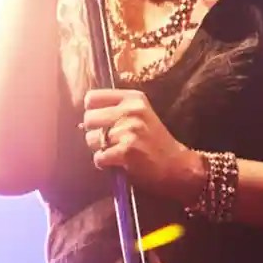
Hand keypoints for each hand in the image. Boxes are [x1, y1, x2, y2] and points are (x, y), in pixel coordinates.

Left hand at [81, 88, 203, 203]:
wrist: (177, 165)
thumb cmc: (154, 140)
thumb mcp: (140, 114)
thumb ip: (116, 109)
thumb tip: (85, 115)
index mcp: (133, 98)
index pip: (92, 97)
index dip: (91, 111)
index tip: (100, 121)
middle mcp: (131, 110)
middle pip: (88, 119)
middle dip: (93, 132)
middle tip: (107, 140)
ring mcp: (129, 130)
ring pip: (91, 139)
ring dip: (99, 148)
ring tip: (115, 151)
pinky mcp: (127, 151)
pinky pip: (99, 157)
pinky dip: (103, 163)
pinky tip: (116, 162)